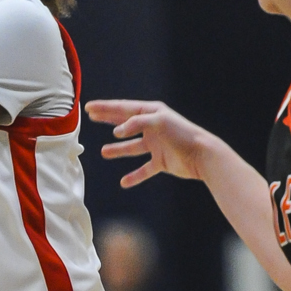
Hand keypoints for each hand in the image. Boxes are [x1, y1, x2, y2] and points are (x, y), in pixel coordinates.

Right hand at [87, 98, 220, 187]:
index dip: (105, 108)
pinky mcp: (161, 161)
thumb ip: (136, 123)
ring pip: (132, 148)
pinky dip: (135, 176)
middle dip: (107, 120)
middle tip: (91, 118)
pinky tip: (124, 182)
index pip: (123, 109)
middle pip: (125, 123)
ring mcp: (156, 145)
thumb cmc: (182, 134)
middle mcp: (152, 127)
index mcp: (152, 113)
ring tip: (104, 152)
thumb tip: (117, 132)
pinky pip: (144, 169)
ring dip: (118, 150)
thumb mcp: (158, 121)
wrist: (202, 155)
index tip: (89, 108)